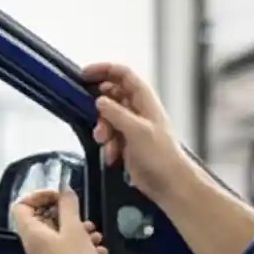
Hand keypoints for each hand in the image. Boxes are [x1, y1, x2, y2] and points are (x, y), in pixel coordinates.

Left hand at [11, 188, 106, 253]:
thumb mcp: (74, 230)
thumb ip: (68, 206)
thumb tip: (64, 191)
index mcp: (31, 233)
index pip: (21, 205)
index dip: (38, 196)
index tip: (59, 196)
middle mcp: (34, 244)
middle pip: (43, 219)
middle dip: (66, 214)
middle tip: (82, 216)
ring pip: (59, 234)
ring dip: (78, 231)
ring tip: (95, 235)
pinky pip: (66, 249)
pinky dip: (81, 246)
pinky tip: (98, 251)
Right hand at [81, 62, 194, 199]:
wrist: (169, 183)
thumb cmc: (161, 157)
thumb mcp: (137, 131)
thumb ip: (116, 113)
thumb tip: (99, 101)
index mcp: (145, 101)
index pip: (123, 74)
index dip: (104, 69)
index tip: (84, 75)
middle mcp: (138, 110)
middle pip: (111, 94)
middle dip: (98, 106)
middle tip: (92, 115)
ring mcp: (132, 125)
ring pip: (107, 116)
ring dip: (102, 128)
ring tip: (105, 141)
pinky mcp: (126, 141)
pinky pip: (109, 134)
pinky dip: (107, 143)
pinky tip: (113, 154)